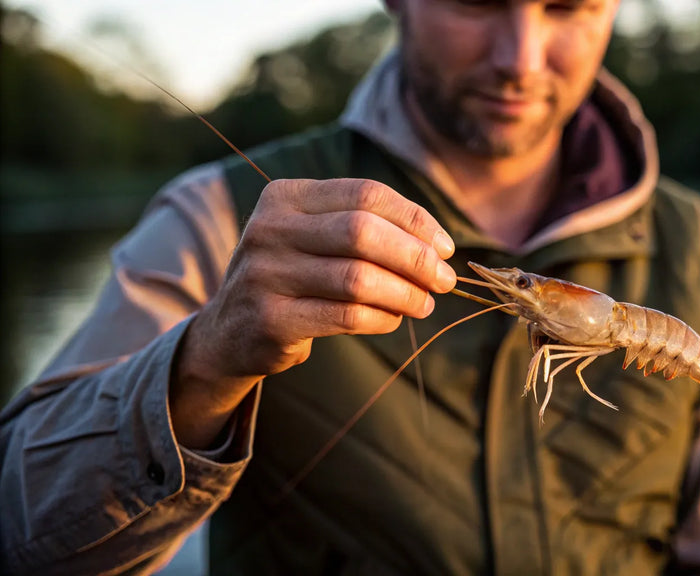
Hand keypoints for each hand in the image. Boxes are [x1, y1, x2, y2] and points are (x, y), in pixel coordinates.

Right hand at [170, 178, 455, 446]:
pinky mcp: (271, 320)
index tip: (445, 246)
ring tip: (425, 303)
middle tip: (444, 279)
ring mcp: (265, 275)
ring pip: (358, 279)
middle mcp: (269, 229)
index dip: (414, 219)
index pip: (365, 194)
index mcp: (284, 196)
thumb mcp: (313, 237)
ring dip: (405, 293)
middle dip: (415, 257)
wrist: (228, 331)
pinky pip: (346, 317)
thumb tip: (438, 247)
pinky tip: (395, 319)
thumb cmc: (291, 277)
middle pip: (363, 233)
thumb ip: (365, 229)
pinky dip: (382, 318)